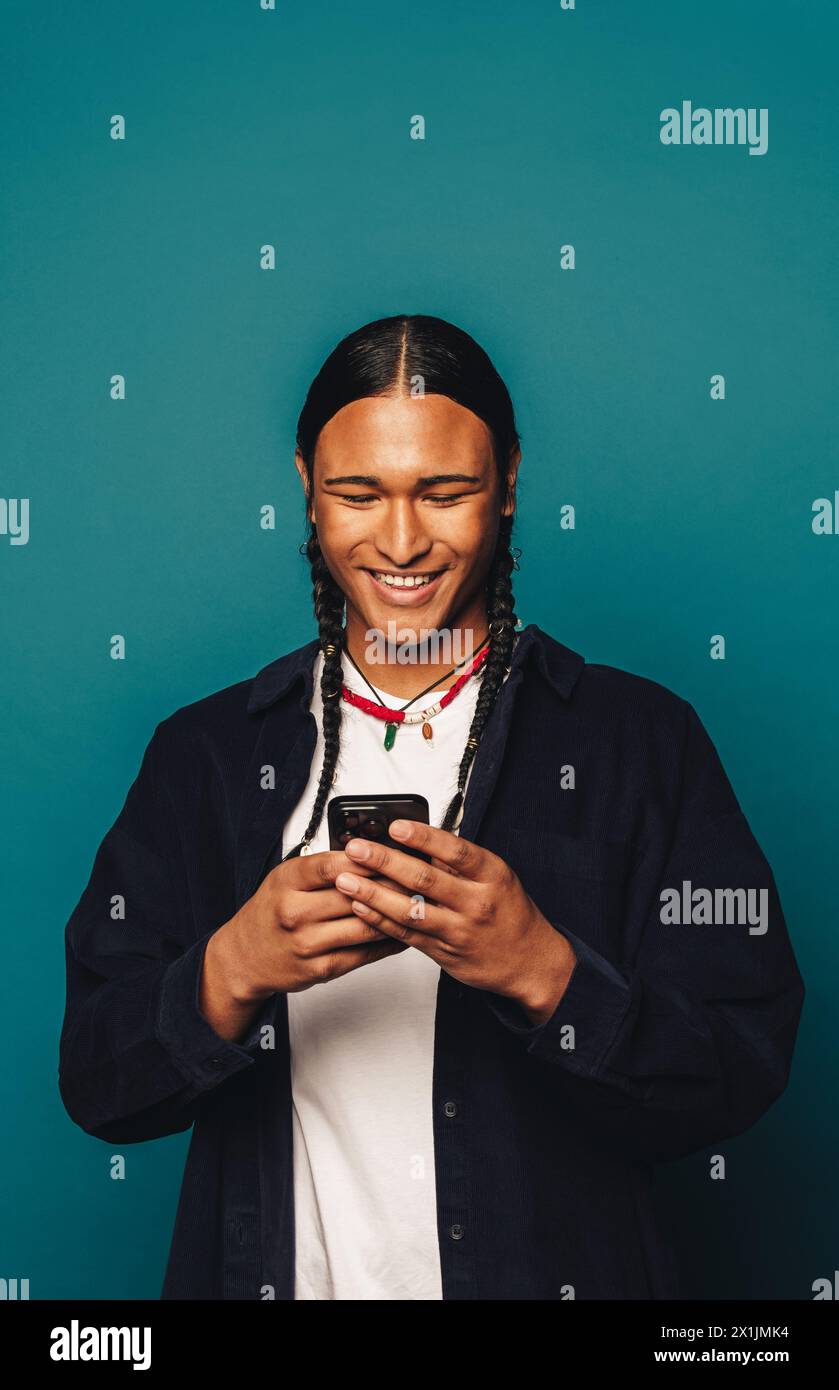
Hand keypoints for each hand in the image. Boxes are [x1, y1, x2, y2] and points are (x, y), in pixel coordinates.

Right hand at [211, 849, 408, 1005]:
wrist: (244, 957)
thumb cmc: (271, 911)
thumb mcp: (285, 878)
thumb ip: (322, 867)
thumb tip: (371, 854)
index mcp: (287, 881)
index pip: (333, 865)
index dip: (367, 858)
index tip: (394, 852)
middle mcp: (295, 912)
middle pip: (355, 895)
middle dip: (392, 884)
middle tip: (419, 875)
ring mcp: (308, 943)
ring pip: (366, 925)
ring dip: (396, 913)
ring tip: (419, 902)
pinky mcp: (322, 969)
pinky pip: (365, 953)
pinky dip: (389, 941)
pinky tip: (405, 930)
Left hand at [333, 820, 577, 1024]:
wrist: (530, 961)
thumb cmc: (509, 911)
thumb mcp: (497, 876)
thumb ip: (460, 861)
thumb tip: (417, 837)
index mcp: (492, 875)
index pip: (455, 851)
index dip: (423, 837)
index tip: (395, 826)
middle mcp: (476, 902)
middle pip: (425, 880)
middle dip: (385, 862)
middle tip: (356, 849)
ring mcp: (459, 930)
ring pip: (409, 910)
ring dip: (372, 894)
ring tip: (345, 880)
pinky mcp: (444, 953)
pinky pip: (406, 935)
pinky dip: (380, 920)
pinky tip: (360, 907)